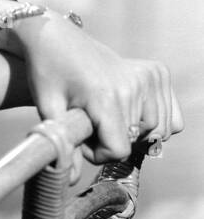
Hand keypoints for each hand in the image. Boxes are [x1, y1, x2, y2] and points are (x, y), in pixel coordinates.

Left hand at [10, 14, 183, 164]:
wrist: (56, 37)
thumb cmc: (48, 73)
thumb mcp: (48, 111)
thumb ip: (63, 147)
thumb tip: (71, 181)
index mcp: (106, 97)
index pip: (119, 149)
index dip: (98, 153)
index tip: (81, 139)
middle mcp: (134, 86)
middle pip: (136, 142)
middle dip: (112, 141)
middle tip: (90, 125)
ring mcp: (149, 76)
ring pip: (156, 132)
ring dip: (133, 133)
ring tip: (105, 116)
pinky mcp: (157, 71)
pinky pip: (171, 116)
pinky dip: (156, 122)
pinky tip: (131, 113)